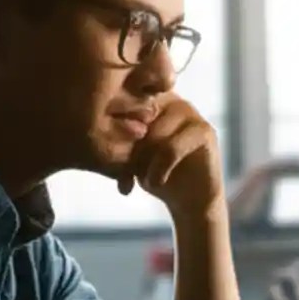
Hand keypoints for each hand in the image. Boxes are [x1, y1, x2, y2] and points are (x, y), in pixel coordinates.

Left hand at [118, 93, 224, 219]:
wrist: (190, 200)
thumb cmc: (156, 173)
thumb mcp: (129, 154)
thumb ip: (118, 138)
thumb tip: (93, 130)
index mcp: (150, 98)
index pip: (123, 102)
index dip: (115, 131)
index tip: (112, 160)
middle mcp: (171, 99)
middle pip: (137, 118)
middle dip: (128, 149)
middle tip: (122, 174)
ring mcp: (190, 112)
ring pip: (152, 133)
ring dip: (142, 161)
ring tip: (139, 179)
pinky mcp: (205, 131)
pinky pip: (171, 148)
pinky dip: (159, 169)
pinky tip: (156, 183)